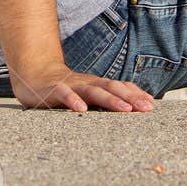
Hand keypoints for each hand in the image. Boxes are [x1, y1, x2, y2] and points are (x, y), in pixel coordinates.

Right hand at [11, 64, 154, 111]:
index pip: (121, 87)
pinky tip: (81, 109)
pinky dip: (73, 100)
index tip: (152, 105)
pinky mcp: (54, 90)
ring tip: (125, 109)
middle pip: (112, 88)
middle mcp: (88, 83)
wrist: (35, 76)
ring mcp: (72, 85)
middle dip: (131, 97)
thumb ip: (105, 99)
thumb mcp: (87, 93)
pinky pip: (64, 94)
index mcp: (97, 85)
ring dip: (110, 99)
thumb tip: (130, 108)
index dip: (136, 94)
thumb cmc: (66, 89)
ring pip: (93, 91)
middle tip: (146, 108)